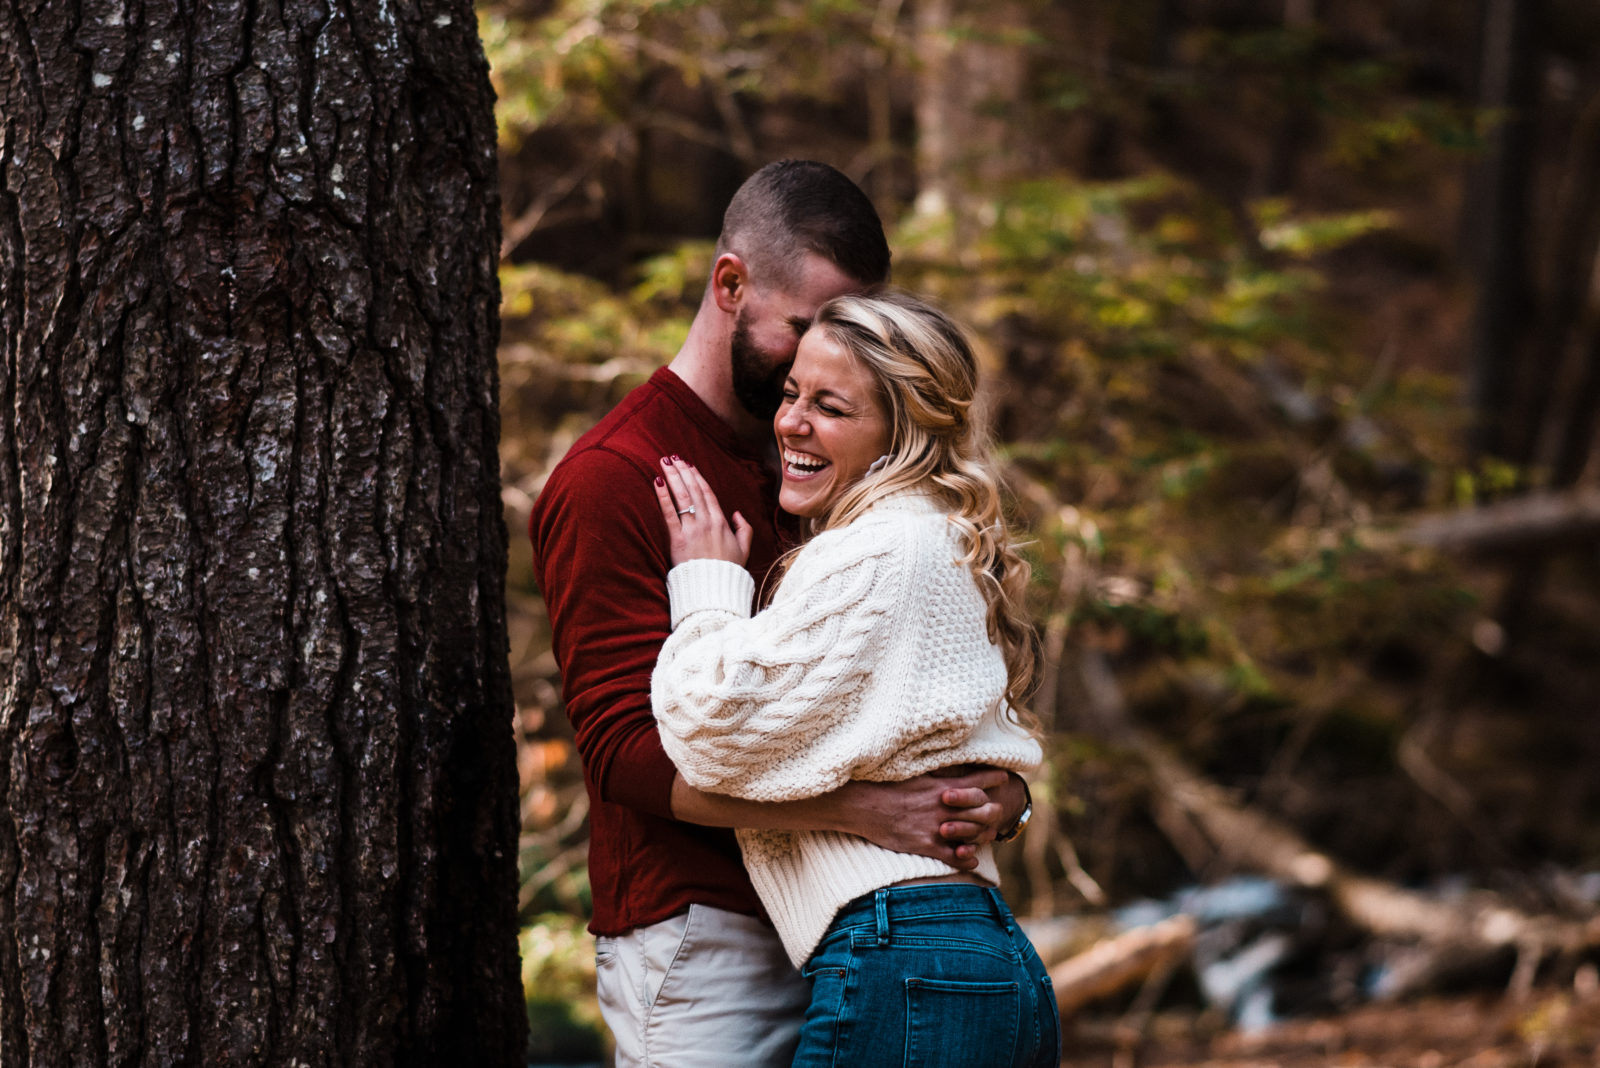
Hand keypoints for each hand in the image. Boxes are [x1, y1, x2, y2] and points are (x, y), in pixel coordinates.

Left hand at [654, 456, 751, 566]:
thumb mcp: (744, 549)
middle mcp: (707, 522)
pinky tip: (656, 482)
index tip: (689, 465)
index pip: (707, 493)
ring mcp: (692, 529)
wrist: (714, 589)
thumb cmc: (728, 571)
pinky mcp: (678, 539)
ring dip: (672, 476)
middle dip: (682, 471)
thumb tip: (736, 513)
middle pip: (693, 489)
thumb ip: (744, 528)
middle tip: (673, 457)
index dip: (697, 477)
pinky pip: (669, 513)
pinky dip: (663, 496)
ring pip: (682, 496)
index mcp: (721, 522)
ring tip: (664, 462)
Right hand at [828, 771, 1013, 870]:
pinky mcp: (926, 845)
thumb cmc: (886, 786)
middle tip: (999, 809)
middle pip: (981, 810)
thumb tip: (948, 762)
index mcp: (942, 787)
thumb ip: (935, 772)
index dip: (993, 778)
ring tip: (990, 833)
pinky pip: (953, 856)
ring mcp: (936, 828)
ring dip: (983, 834)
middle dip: (993, 810)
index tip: (1004, 776)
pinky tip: (972, 859)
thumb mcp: (914, 773)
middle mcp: (943, 807)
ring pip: (971, 834)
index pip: (977, 781)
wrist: (864, 806)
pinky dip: (966, 859)